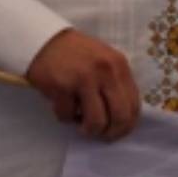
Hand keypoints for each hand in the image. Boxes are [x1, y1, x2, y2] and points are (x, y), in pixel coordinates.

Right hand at [25, 28, 139, 140]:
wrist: (43, 40)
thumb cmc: (76, 54)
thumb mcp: (105, 61)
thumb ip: (116, 83)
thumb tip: (123, 116)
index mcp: (120, 66)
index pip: (134, 104)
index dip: (128, 124)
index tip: (119, 131)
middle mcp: (105, 72)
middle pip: (120, 116)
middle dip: (112, 133)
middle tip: (102, 135)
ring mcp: (83, 80)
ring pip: (96, 121)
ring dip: (88, 129)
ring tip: (81, 125)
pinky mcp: (61, 87)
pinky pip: (67, 116)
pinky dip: (65, 117)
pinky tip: (63, 107)